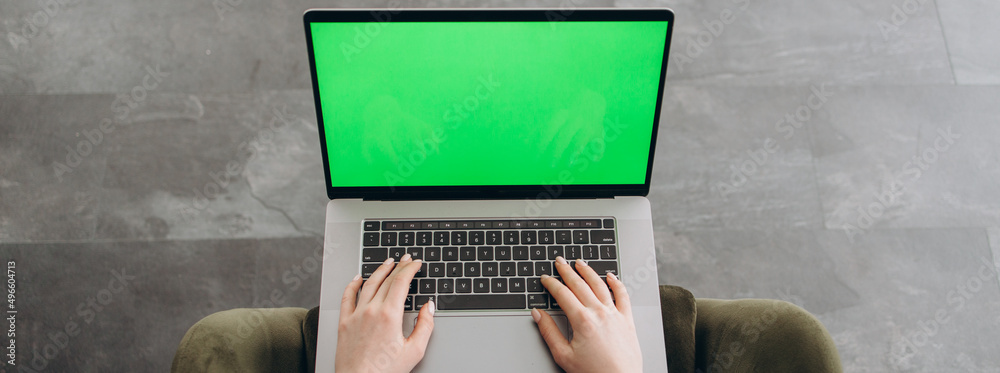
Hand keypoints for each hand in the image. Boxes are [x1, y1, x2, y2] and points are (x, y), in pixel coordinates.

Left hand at [335, 254, 434, 372]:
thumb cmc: (385, 372)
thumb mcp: (414, 351)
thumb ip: (425, 326)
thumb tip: (428, 307)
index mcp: (390, 315)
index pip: (401, 282)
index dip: (410, 269)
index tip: (415, 263)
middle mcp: (371, 310)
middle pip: (386, 280)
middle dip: (398, 266)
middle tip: (405, 259)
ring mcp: (356, 315)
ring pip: (368, 284)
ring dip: (379, 270)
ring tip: (387, 262)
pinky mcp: (344, 322)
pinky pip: (347, 297)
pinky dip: (352, 284)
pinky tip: (357, 278)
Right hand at [533, 257, 641, 372]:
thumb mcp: (564, 355)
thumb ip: (549, 332)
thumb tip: (538, 315)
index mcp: (582, 320)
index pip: (562, 294)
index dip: (551, 284)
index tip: (545, 278)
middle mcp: (599, 313)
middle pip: (579, 284)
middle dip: (567, 271)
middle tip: (559, 262)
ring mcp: (615, 314)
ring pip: (600, 284)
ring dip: (588, 271)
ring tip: (580, 263)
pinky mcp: (627, 320)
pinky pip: (623, 295)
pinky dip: (616, 283)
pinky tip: (611, 276)